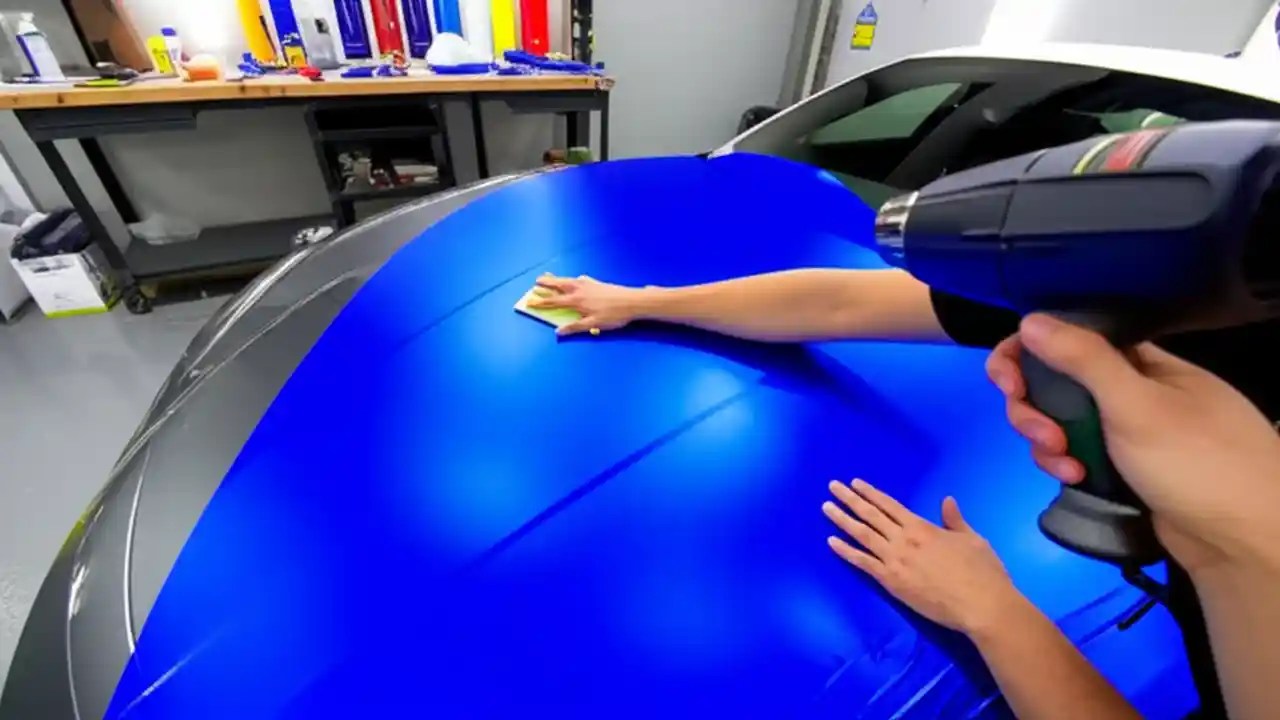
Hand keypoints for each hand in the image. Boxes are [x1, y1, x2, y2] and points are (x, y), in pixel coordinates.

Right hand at [527, 274, 647, 335]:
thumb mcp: (593, 324)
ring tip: (550, 277)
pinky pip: (580, 279)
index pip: (554, 302)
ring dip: (557, 279)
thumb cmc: (613, 315)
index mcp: (576, 301)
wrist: (631, 301)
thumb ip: (575, 327)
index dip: (541, 302)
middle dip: (547, 284)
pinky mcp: (596, 283)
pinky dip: (573, 279)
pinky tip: (577, 279)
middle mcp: (579, 289)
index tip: (530, 302)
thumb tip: (558, 331)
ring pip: (568, 280)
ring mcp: (588, 284)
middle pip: (559, 285)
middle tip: (536, 281)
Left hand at [823, 479, 1024, 635]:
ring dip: (842, 520)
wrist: (981, 605)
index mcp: (922, 527)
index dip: (871, 493)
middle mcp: (904, 540)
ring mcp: (895, 561)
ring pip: (862, 535)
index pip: (890, 505)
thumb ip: (954, 520)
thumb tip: (947, 500)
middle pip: (871, 515)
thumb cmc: (982, 571)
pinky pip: (863, 563)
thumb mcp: (971, 539)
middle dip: (850, 499)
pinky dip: (846, 552)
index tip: (855, 483)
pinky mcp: (891, 582)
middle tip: (832, 487)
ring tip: (826, 508)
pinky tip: (831, 542)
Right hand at [986, 314, 1279, 573]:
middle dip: (1034, 407)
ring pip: (1060, 421)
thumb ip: (1083, 359)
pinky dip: (1064, 464)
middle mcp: (1131, 389)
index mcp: (1142, 361)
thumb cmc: (1197, 462)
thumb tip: (1028, 320)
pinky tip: (1075, 479)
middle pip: (1056, 382)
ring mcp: (1125, 430)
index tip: (1004, 379)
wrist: (1240, 540)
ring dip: (1047, 441)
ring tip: (1066, 465)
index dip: (1028, 353)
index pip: (1071, 338)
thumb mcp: (1137, 404)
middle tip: (1040, 435)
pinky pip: (1074, 453)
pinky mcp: (1119, 467)